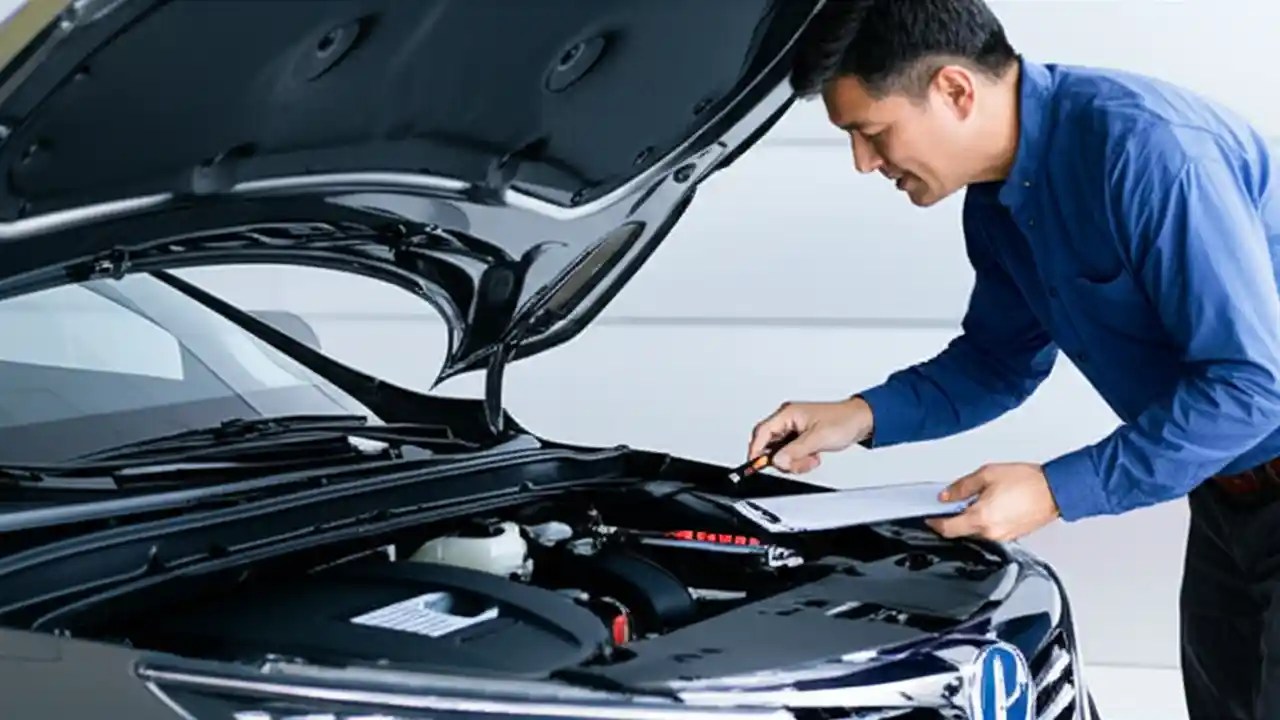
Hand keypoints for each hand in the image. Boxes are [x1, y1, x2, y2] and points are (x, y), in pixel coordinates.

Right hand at [748, 397, 873, 473]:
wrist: (860, 421)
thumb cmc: (843, 421)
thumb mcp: (818, 438)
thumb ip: (795, 451)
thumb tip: (777, 460)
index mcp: (788, 414)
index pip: (762, 432)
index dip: (756, 451)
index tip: (756, 466)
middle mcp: (787, 420)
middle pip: (768, 445)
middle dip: (782, 459)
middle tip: (796, 463)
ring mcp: (793, 429)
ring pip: (779, 452)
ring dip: (794, 461)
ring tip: (810, 458)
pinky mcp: (800, 438)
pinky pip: (790, 454)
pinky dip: (799, 460)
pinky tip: (812, 457)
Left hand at [925, 462, 1060, 541]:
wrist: (1055, 491)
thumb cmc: (1027, 481)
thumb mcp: (987, 475)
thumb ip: (962, 487)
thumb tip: (946, 495)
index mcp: (980, 518)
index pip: (948, 528)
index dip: (935, 522)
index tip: (929, 516)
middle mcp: (990, 532)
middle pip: (961, 531)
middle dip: (953, 519)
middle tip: (953, 503)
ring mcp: (1002, 537)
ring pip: (976, 532)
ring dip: (970, 520)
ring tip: (978, 500)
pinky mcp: (1012, 536)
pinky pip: (990, 531)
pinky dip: (985, 521)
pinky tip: (991, 507)